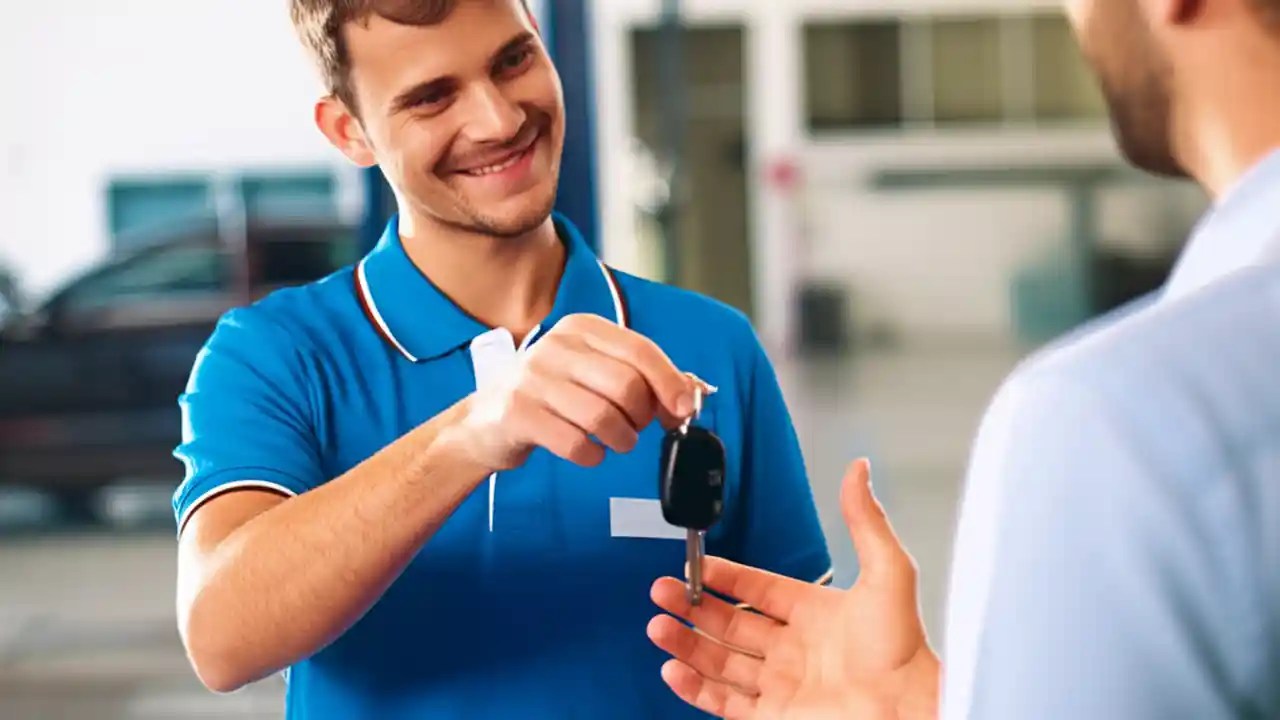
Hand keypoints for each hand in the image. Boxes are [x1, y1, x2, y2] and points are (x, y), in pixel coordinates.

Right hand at [455, 313, 697, 472]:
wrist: (486, 422)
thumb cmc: (551, 397)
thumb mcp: (592, 372)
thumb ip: (640, 376)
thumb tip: (692, 391)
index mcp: (581, 328)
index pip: (640, 350)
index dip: (670, 383)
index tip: (682, 410)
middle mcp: (555, 346)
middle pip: (626, 385)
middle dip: (642, 416)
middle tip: (636, 429)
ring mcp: (532, 378)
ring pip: (603, 416)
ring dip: (621, 440)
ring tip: (617, 442)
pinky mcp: (517, 413)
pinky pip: (575, 443)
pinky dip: (592, 455)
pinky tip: (589, 452)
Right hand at [648, 460, 940, 719]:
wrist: (905, 707)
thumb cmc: (904, 649)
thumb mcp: (887, 571)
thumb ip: (865, 521)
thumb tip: (858, 472)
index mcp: (815, 613)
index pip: (758, 589)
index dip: (728, 576)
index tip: (700, 564)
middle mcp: (793, 650)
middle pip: (729, 624)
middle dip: (693, 607)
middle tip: (664, 591)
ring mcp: (781, 686)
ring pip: (718, 661)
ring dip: (686, 643)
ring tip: (659, 626)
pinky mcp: (772, 718)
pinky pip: (722, 703)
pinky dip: (694, 688)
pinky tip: (674, 669)